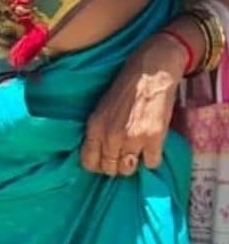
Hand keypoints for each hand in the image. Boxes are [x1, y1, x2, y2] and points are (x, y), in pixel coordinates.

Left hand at [80, 33, 188, 176]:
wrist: (150, 73)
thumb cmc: (124, 89)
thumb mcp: (101, 109)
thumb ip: (98, 132)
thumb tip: (100, 154)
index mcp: (94, 128)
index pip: (88, 162)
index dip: (97, 165)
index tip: (104, 161)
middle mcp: (111, 137)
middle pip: (110, 169)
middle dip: (115, 166)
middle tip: (122, 156)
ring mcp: (133, 139)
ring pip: (128, 170)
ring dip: (132, 164)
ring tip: (136, 152)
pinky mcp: (155, 139)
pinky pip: (151, 163)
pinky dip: (152, 158)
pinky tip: (151, 146)